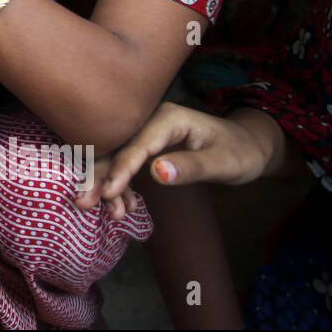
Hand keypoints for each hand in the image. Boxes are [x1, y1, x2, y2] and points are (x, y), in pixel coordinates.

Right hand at [74, 102, 276, 211]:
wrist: (247, 147)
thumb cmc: (239, 152)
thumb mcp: (223, 163)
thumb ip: (191, 167)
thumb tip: (157, 173)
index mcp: (168, 118)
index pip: (137, 144)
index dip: (120, 169)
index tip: (107, 193)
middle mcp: (150, 121)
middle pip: (116, 148)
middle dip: (99, 176)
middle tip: (84, 203)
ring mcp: (145, 133)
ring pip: (114, 157)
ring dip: (106, 183)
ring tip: (110, 213)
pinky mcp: (144, 146)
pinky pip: (123, 164)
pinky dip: (118, 185)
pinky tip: (123, 205)